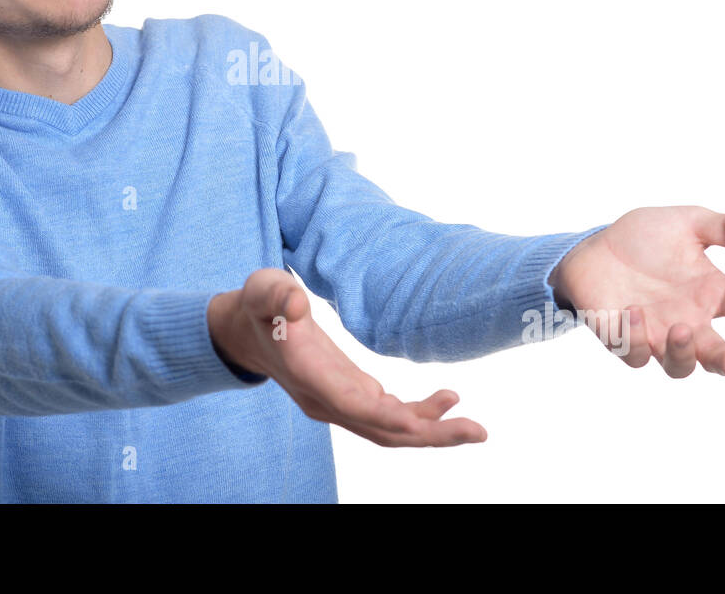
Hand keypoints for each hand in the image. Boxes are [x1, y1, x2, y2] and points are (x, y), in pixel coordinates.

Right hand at [208, 268, 486, 446]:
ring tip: (474, 425)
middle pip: (382, 431)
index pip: (352, 404)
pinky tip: (447, 401)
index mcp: (310, 377)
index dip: (388, 415)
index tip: (424, 418)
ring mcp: (339, 402)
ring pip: (389, 430)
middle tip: (478, 430)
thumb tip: (295, 302)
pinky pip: (389, 415)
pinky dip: (418, 414)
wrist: (246, 333)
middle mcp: (327, 400)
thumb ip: (276, 296)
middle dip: (430, 434)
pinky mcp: (350, 395)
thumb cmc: (258, 307)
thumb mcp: (261, 290)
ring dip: (432, 430)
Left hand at [548, 206, 724, 377]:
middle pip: (716, 354)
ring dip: (684, 353)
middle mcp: (689, 320)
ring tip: (681, 329)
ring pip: (679, 365)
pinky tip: (633, 312)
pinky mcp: (623, 339)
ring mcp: (656, 334)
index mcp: (711, 292)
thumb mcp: (687, 223)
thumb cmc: (645, 239)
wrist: (593, 246)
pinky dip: (636, 340)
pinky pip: (634, 354)